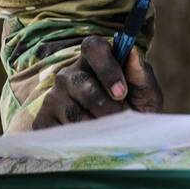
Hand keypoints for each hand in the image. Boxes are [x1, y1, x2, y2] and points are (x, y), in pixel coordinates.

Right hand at [32, 35, 162, 128]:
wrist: (118, 141)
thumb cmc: (133, 109)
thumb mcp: (145, 94)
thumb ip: (141, 74)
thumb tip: (133, 52)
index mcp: (94, 60)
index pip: (93, 47)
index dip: (107, 68)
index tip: (121, 92)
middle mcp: (70, 74)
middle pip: (81, 83)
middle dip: (105, 106)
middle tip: (120, 118)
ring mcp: (54, 96)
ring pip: (72, 110)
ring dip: (95, 125)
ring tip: (109, 132)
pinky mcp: (44, 118)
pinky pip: (59, 129)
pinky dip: (79, 139)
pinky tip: (90, 141)